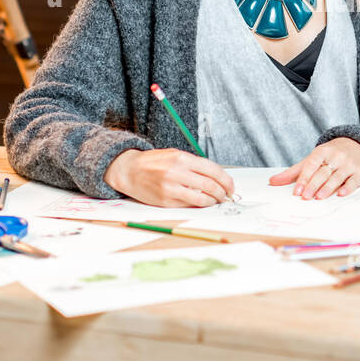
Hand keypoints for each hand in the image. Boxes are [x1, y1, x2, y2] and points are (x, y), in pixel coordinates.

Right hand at [105, 148, 235, 206]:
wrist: (129, 170)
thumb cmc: (153, 162)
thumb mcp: (174, 155)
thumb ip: (194, 165)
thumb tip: (216, 177)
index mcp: (182, 158)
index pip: (213, 170)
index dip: (226, 180)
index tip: (230, 186)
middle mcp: (177, 172)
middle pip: (210, 185)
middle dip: (222, 193)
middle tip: (226, 196)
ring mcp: (171, 188)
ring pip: (202, 199)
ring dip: (213, 202)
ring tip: (216, 201)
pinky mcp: (166, 201)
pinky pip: (189, 205)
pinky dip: (199, 205)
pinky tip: (201, 203)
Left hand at [269, 138, 359, 199]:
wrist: (358, 145)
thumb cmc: (331, 156)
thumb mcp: (313, 159)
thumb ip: (294, 172)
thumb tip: (272, 181)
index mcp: (322, 151)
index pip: (311, 165)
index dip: (304, 178)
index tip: (297, 191)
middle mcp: (336, 156)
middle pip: (323, 172)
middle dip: (314, 185)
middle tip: (305, 197)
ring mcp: (349, 164)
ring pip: (337, 177)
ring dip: (328, 188)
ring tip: (319, 197)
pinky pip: (354, 180)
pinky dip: (347, 187)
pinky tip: (341, 194)